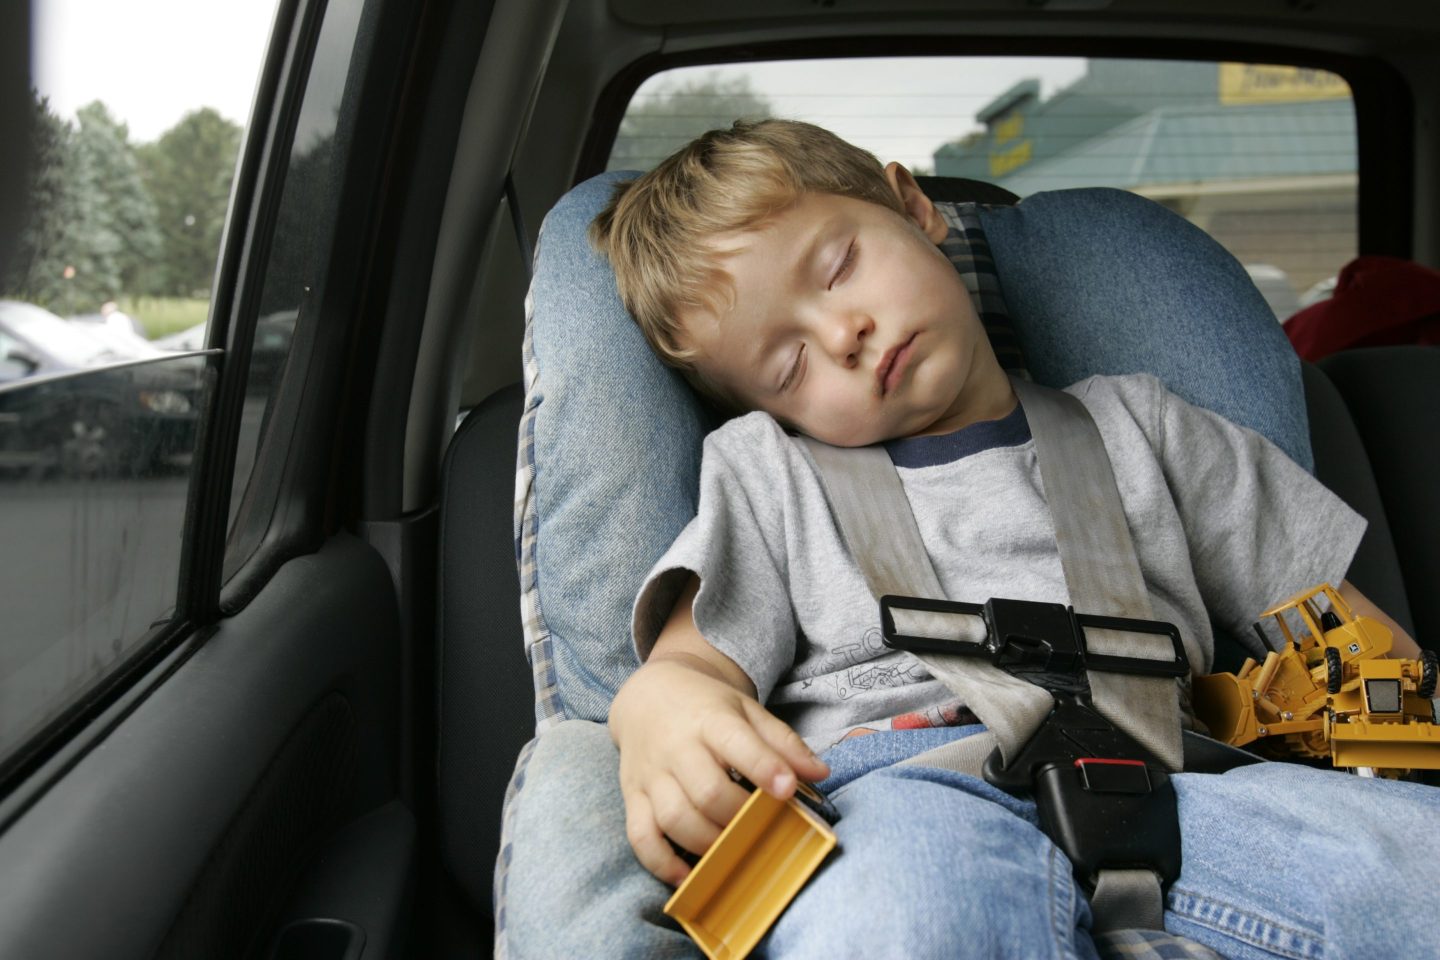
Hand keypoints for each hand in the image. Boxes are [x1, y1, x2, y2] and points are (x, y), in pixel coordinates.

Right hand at [609, 655, 828, 884]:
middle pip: (707, 791)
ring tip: (732, 849)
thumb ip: (783, 742)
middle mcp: (676, 747)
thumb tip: (821, 774)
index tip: (788, 790)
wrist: (648, 696)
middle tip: (762, 828)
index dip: (764, 768)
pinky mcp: (632, 796)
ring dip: (708, 843)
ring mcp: (651, 775)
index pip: (737, 743)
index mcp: (710, 720)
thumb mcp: (747, 711)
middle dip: (740, 818)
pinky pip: (640, 836)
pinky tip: (686, 875)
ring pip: (675, 818)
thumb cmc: (706, 708)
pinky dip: (661, 862)